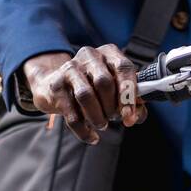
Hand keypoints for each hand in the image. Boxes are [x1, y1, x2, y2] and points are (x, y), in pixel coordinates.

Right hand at [22, 45, 147, 143]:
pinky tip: (92, 137)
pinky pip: (72, 114)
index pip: (123, 68)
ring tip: (102, 125)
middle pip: (104, 82)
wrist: (58, 88)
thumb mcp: (116, 92)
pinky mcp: (56, 86)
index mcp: (110, 53)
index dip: (129, 94)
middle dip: (111, 107)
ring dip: (97, 117)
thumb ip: (132, 104)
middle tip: (113, 117)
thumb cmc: (96, 91)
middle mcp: (90, 55)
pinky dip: (84, 131)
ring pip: (86, 96)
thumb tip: (134, 117)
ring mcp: (70, 69)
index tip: (129, 116)